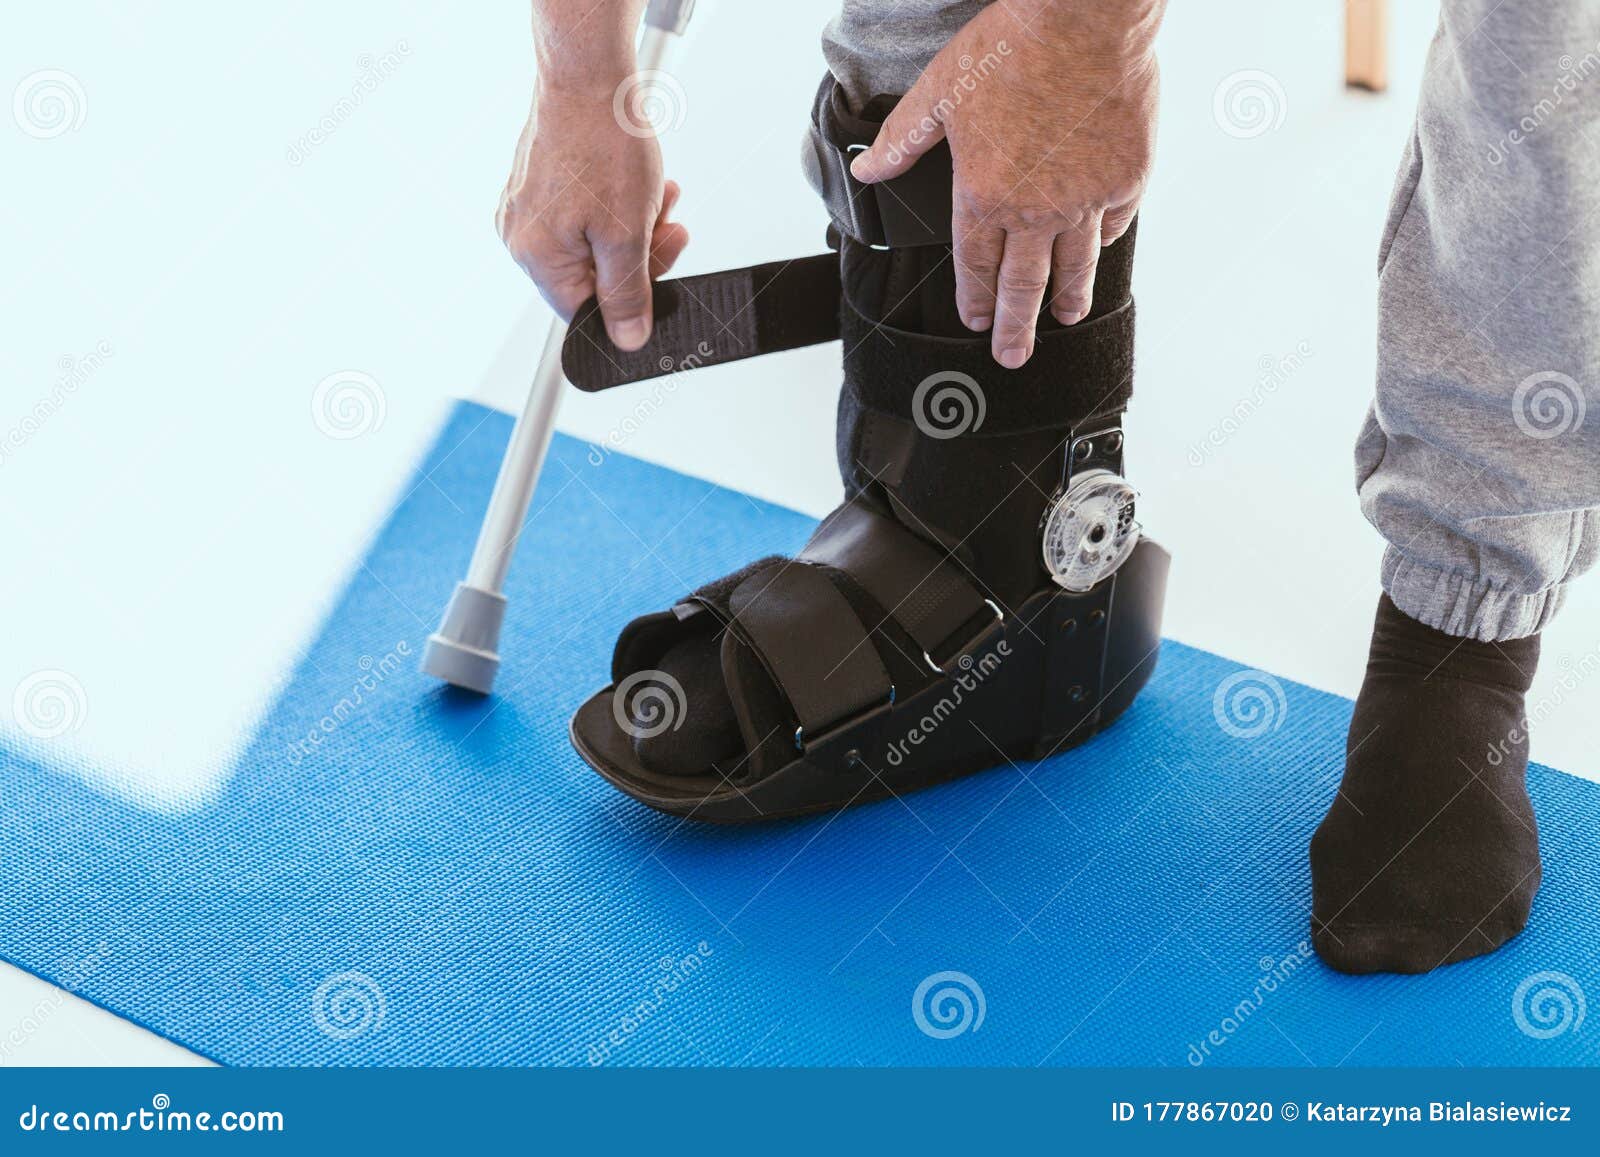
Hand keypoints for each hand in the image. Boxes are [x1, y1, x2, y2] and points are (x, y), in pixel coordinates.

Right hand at [496, 78, 688, 349]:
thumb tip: (627, 341)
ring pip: (594, 243)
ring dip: (636, 227)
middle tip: (671, 229)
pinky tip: (640, 186)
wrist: (589, 74)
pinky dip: (616, 206)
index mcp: (536, 257)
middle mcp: (522, 238)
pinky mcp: (539, 186)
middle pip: (593, 276)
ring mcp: (527, 210)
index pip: (585, 311)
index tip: (661, 268)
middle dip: (640, 255)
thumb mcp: (627, 233)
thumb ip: (627, 294)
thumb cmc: (601, 142)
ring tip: (661, 199)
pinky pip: (583, 214)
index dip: (631, 298)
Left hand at [849, 1, 1162, 367]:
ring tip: (1067, 319)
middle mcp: (1036, 209)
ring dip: (1069, 297)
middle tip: (1014, 356)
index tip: (975, 321)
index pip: (976, 266)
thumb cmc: (1011, 47)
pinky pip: (1114, 223)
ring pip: (1075, 265)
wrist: (1084, 19)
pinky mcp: (1126, 177)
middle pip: (1024, 285)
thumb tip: (866, 171)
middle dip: (1016, 327)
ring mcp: (1085, 198)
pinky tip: (1099, 250)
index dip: (974, 299)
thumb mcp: (938, 92)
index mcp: (984, 195)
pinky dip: (1104, 240)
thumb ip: (901, 140)